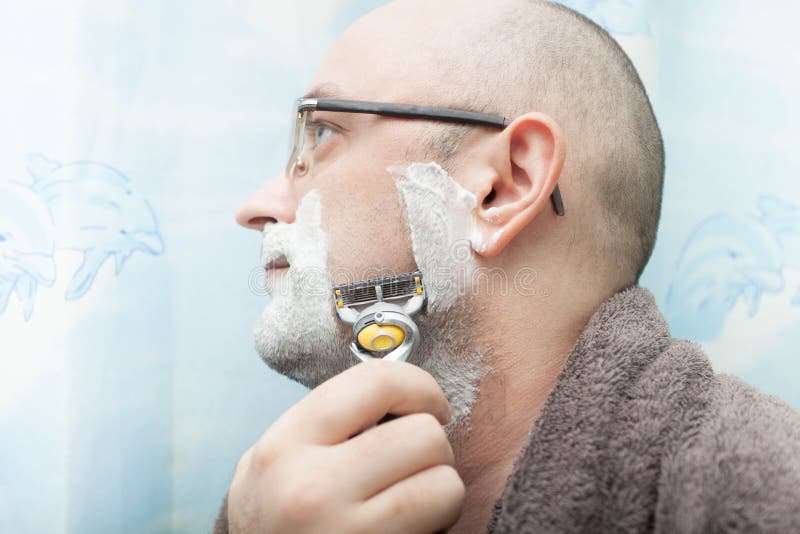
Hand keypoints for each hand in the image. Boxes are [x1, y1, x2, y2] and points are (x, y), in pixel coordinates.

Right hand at [227, 359, 464, 533]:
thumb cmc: (273, 522)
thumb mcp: (277, 460)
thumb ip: (329, 422)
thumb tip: (401, 393)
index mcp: (287, 444)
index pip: (376, 382)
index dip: (420, 387)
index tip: (430, 407)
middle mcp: (312, 487)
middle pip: (424, 435)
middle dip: (434, 447)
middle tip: (415, 465)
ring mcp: (346, 532)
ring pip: (446, 485)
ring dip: (442, 491)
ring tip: (413, 502)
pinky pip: (441, 528)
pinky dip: (439, 525)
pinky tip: (409, 529)